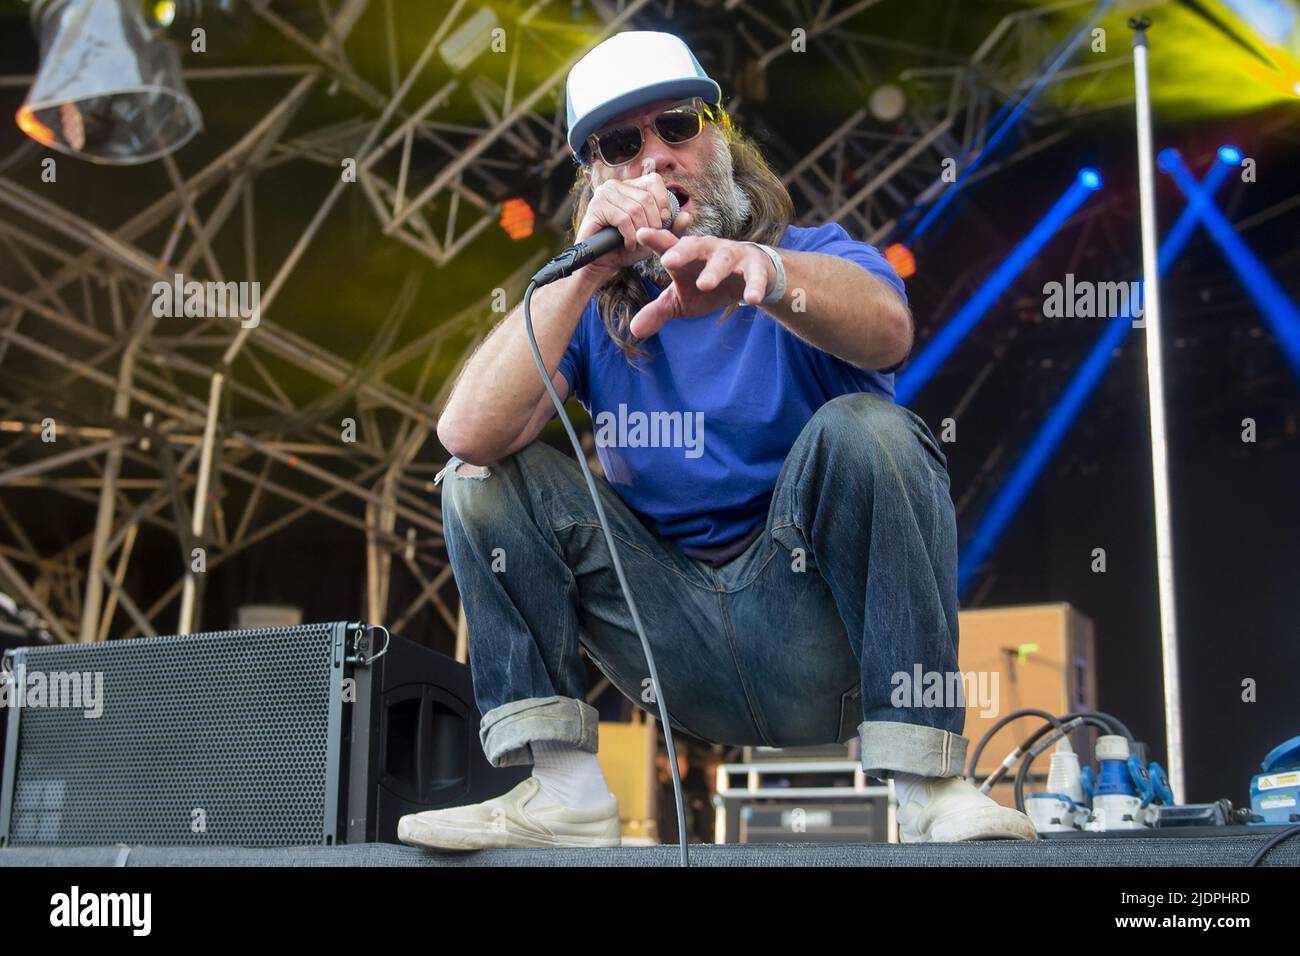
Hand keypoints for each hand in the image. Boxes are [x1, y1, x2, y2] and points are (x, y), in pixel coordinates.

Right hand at [574, 173, 693, 283]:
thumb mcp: (656, 237)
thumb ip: (674, 228)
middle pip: (646, 198)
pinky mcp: (595, 207)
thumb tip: (687, 216)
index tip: (663, 223)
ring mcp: (603, 194)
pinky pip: (623, 218)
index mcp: (630, 186)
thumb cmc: (628, 248)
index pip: (654, 180)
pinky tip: (627, 244)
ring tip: (636, 243)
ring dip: (640, 232)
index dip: (663, 202)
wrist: (603, 264)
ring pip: (635, 209)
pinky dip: (630, 236)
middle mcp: (615, 185)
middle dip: (653, 223)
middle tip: (647, 238)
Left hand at [628, 229, 775, 337]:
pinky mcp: (755, 267)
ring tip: (704, 284)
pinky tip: (752, 299)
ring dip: (714, 270)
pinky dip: (754, 286)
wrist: (749, 277)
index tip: (640, 234)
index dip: (655, 239)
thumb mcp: (681, 300)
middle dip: (682, 251)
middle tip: (668, 261)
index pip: (668, 245)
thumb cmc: (707, 283)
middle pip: (694, 246)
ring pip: (723, 259)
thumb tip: (634, 330)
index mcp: (686, 255)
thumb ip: (658, 311)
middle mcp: (708, 250)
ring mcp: (732, 255)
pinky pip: (754, 276)